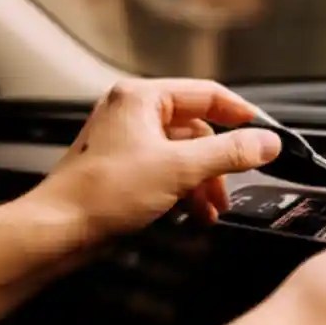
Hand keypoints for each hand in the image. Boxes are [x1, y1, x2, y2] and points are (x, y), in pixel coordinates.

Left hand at [21, 79, 280, 243]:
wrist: (58, 231)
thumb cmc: (102, 193)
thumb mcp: (179, 169)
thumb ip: (229, 153)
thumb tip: (267, 142)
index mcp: (142, 98)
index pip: (207, 94)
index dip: (241, 114)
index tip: (265, 133)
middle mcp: (133, 113)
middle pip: (197, 128)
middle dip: (219, 162)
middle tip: (236, 185)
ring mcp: (127, 141)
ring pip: (184, 153)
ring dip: (203, 181)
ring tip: (212, 209)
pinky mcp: (124, 169)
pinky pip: (167, 171)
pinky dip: (185, 190)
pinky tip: (193, 213)